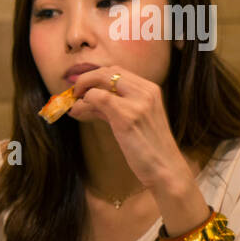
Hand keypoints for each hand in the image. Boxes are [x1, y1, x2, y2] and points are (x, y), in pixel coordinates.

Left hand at [66, 65, 193, 192]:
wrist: (166, 169)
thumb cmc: (149, 149)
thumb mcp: (134, 121)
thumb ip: (112, 107)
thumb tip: (85, 101)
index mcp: (151, 90)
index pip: (117, 71)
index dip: (95, 77)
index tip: (83, 88)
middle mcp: (146, 91)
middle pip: (108, 71)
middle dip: (86, 80)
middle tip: (74, 94)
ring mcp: (138, 102)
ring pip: (101, 80)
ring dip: (82, 90)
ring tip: (73, 106)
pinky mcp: (127, 116)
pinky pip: (98, 98)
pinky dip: (84, 104)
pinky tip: (77, 113)